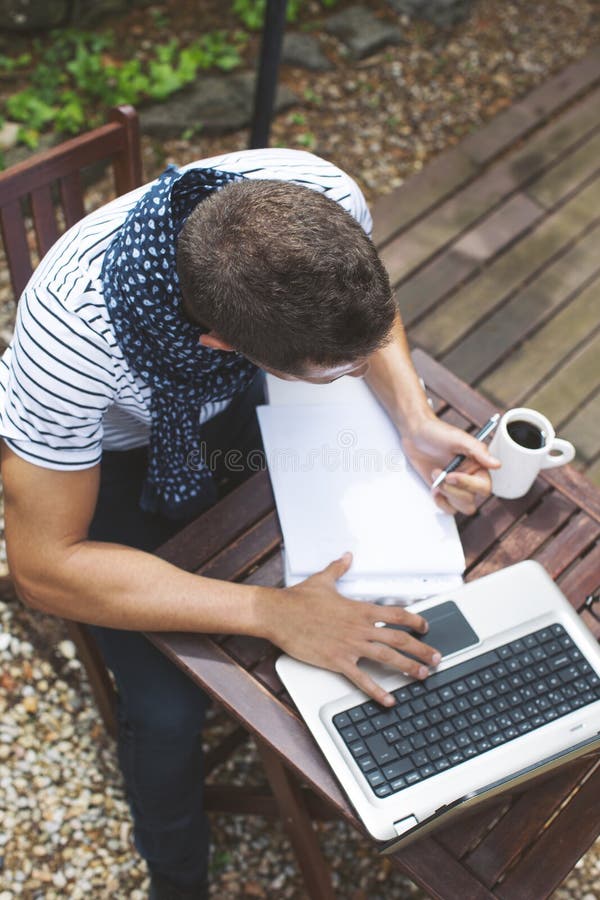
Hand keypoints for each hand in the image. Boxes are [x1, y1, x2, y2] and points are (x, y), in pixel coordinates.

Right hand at [264, 553, 441, 705]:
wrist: (279, 614)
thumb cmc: (299, 599)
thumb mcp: (323, 579)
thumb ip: (338, 569)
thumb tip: (346, 556)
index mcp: (360, 608)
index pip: (396, 614)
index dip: (415, 621)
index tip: (426, 627)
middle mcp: (359, 627)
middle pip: (399, 639)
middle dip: (422, 649)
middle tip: (437, 657)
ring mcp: (350, 645)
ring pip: (387, 658)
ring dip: (409, 667)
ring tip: (423, 675)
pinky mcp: (337, 661)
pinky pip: (362, 679)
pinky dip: (377, 691)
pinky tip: (389, 700)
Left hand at [401, 413, 499, 514]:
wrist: (415, 435)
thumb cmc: (438, 433)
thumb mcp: (459, 439)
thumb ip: (479, 451)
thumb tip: (497, 464)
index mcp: (478, 466)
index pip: (484, 487)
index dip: (468, 485)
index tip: (451, 475)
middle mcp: (470, 479)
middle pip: (472, 500)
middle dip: (453, 491)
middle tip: (440, 475)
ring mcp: (456, 487)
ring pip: (462, 507)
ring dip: (447, 495)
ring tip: (436, 477)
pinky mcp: (444, 492)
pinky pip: (449, 509)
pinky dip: (441, 503)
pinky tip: (435, 489)